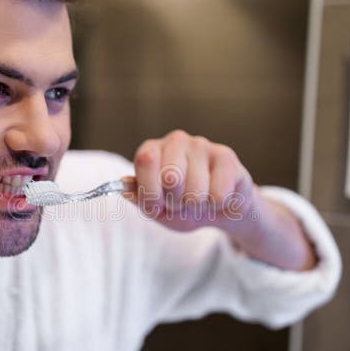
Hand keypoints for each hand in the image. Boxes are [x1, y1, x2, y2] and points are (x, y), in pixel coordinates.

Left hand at [126, 129, 316, 270]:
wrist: (221, 209)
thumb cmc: (184, 206)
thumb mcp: (157, 209)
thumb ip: (139, 199)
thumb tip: (123, 186)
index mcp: (152, 150)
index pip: (145, 161)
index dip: (150, 192)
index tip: (156, 204)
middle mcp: (176, 140)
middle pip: (171, 177)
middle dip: (176, 202)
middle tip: (181, 202)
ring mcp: (202, 145)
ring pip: (195, 191)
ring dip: (197, 206)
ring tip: (200, 199)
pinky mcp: (226, 157)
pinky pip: (217, 195)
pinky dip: (216, 205)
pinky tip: (218, 196)